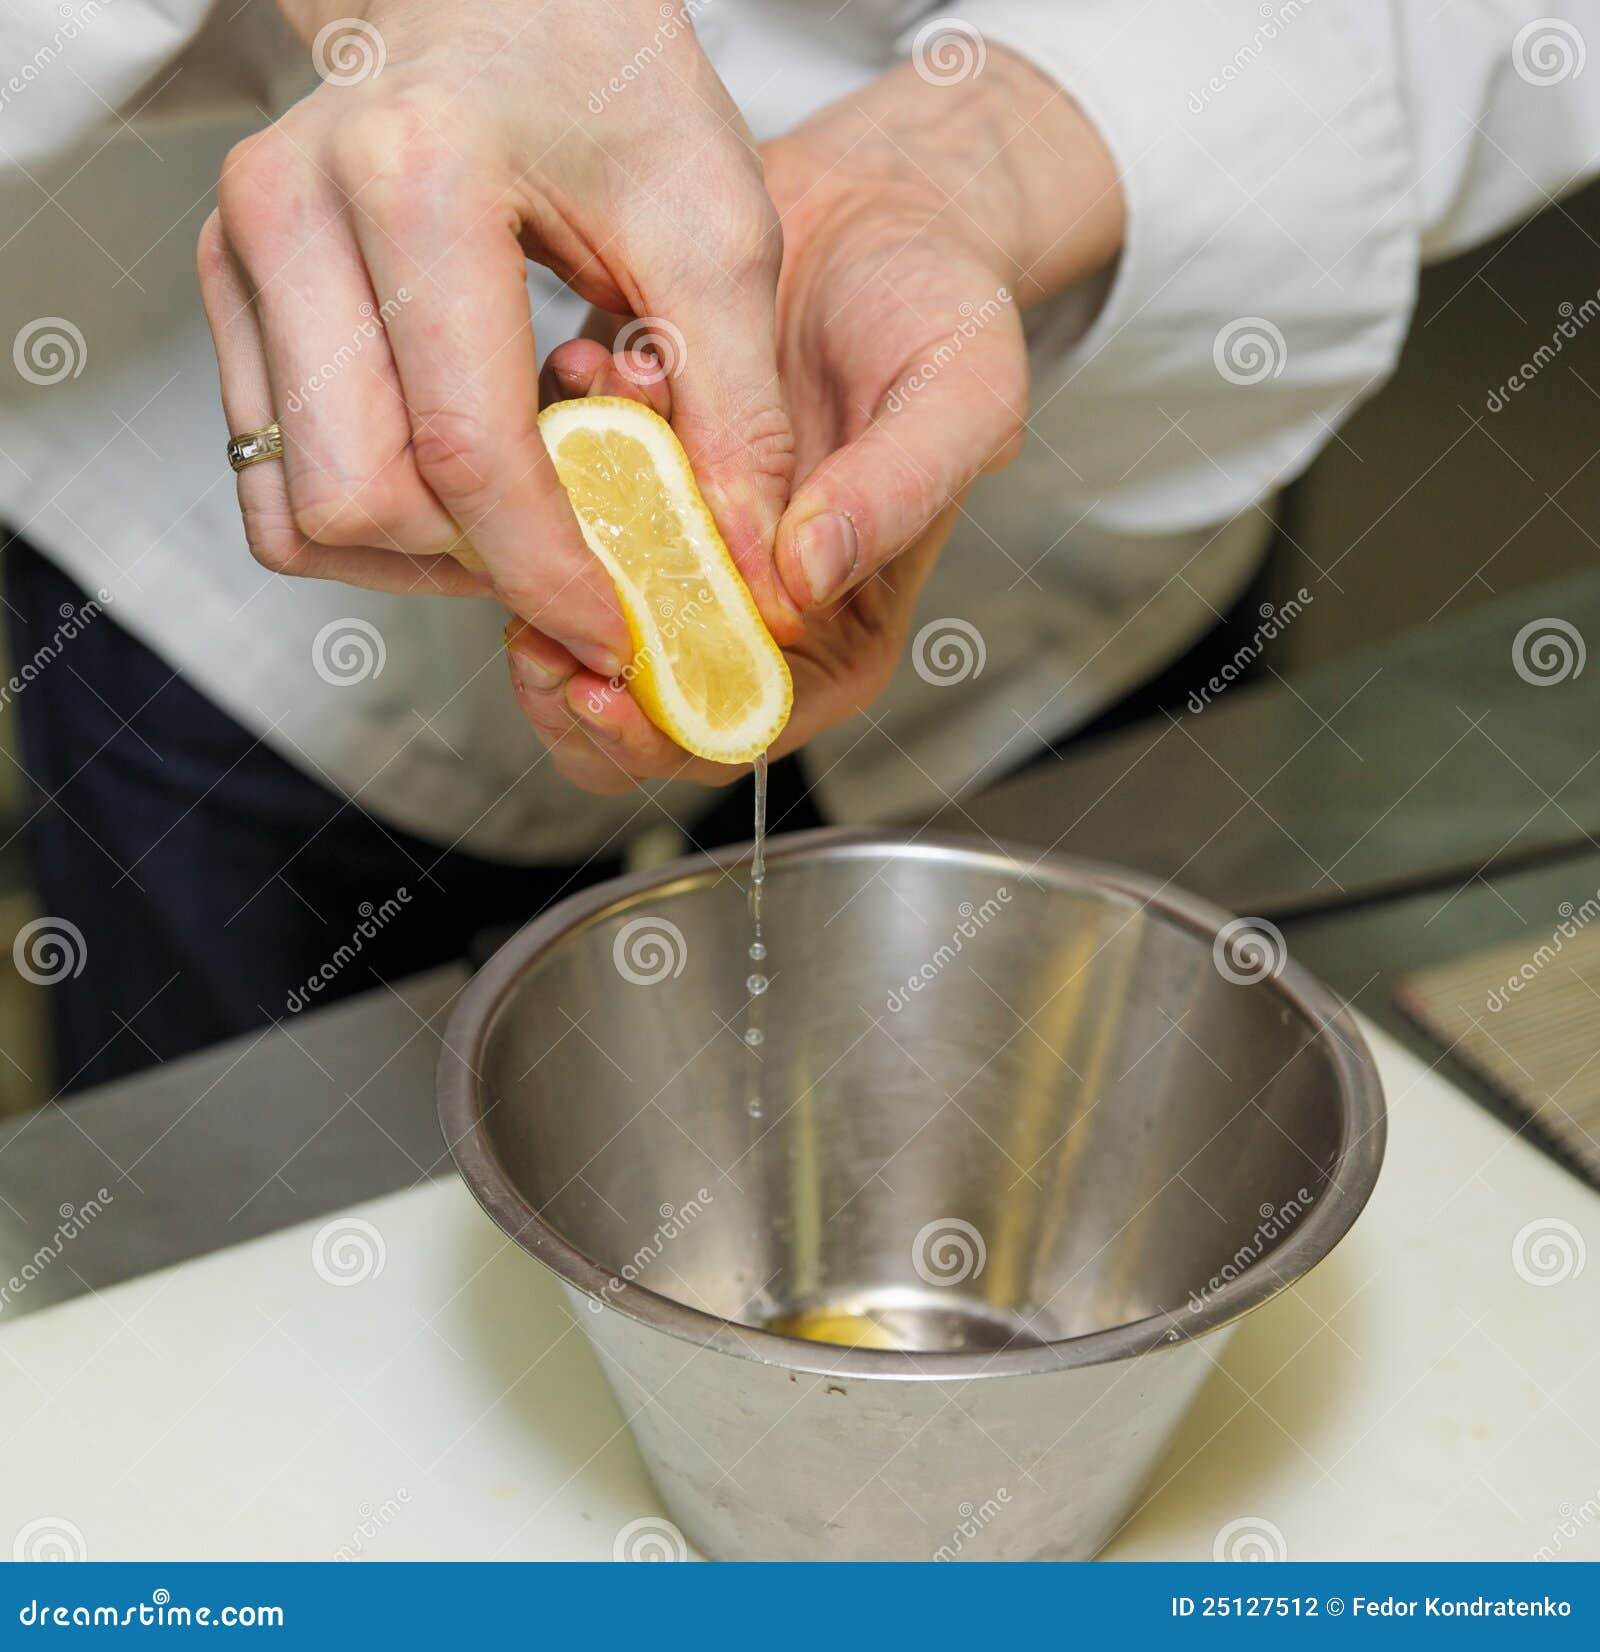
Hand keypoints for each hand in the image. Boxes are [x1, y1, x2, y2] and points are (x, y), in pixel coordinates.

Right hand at [197, 0, 793, 677]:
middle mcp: (292, 212)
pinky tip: (452, 500)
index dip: (547, 572)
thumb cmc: (611, 86)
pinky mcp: (229, 291)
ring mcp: (241, 253)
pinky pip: (271, 483)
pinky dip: (365, 530)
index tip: (614, 630)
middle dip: (479, 569)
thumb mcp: (713, 223)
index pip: (467, 449)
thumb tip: (742, 562)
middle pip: (361, 499)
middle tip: (574, 568)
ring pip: (298, 512)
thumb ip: (735, 402)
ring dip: (417, 563)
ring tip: (518, 531)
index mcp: (415, 178)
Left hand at [514, 46, 1123, 792]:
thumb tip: (807, 583)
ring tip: (585, 428)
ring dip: (550, 543)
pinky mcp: (621, 470)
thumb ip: (898, 492)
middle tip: (526, 633)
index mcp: (833, 629)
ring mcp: (674, 541)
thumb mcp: (962, 393)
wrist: (879, 209)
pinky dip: (544, 447)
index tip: (597, 690)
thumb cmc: (938, 307)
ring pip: (575, 608)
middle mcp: (745, 602)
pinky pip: (550, 495)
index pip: (733, 725)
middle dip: (570, 679)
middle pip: (634, 701)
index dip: (658, 732)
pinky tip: (588, 368)